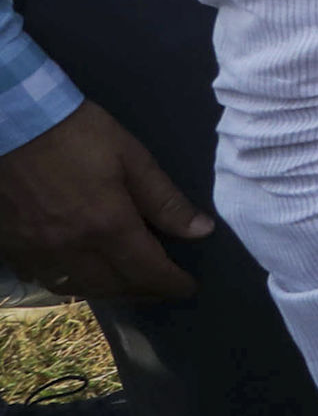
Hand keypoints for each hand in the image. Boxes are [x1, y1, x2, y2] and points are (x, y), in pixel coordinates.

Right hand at [0, 102, 213, 303]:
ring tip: (129, 284)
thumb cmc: (77, 134)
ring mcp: (37, 251)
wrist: (12, 124)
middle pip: (114, 286)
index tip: (188, 287)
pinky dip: (72, 284)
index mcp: (107, 226)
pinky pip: (46, 280)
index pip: (147, 271)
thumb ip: (165, 200)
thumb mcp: (132, 158)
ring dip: (110, 291)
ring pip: (79, 288)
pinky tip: (82, 275)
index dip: (171, 283)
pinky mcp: (13, 247)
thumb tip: (201, 231)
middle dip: (144, 290)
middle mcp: (71, 249)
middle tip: (163, 286)